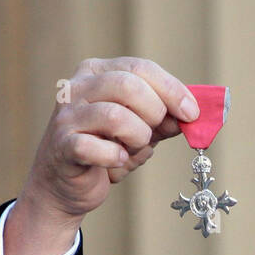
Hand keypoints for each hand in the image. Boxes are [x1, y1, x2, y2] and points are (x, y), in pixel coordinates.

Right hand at [5, 57, 197, 254]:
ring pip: (115, 116)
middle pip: (128, 85)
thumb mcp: (140, 130)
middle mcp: (78, 87)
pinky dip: (116, 158)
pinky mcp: (62, 146)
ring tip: (133, 148)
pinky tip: (117, 161)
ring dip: (137, 137)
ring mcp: (67, 116)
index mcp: (97, 73)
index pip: (140, 68)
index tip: (193, 113)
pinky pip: (95, 148)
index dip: (172, 90)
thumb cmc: (106, 151)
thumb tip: (190, 115)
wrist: (65, 186)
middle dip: (155, 112)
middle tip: (158, 131)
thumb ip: (163, 120)